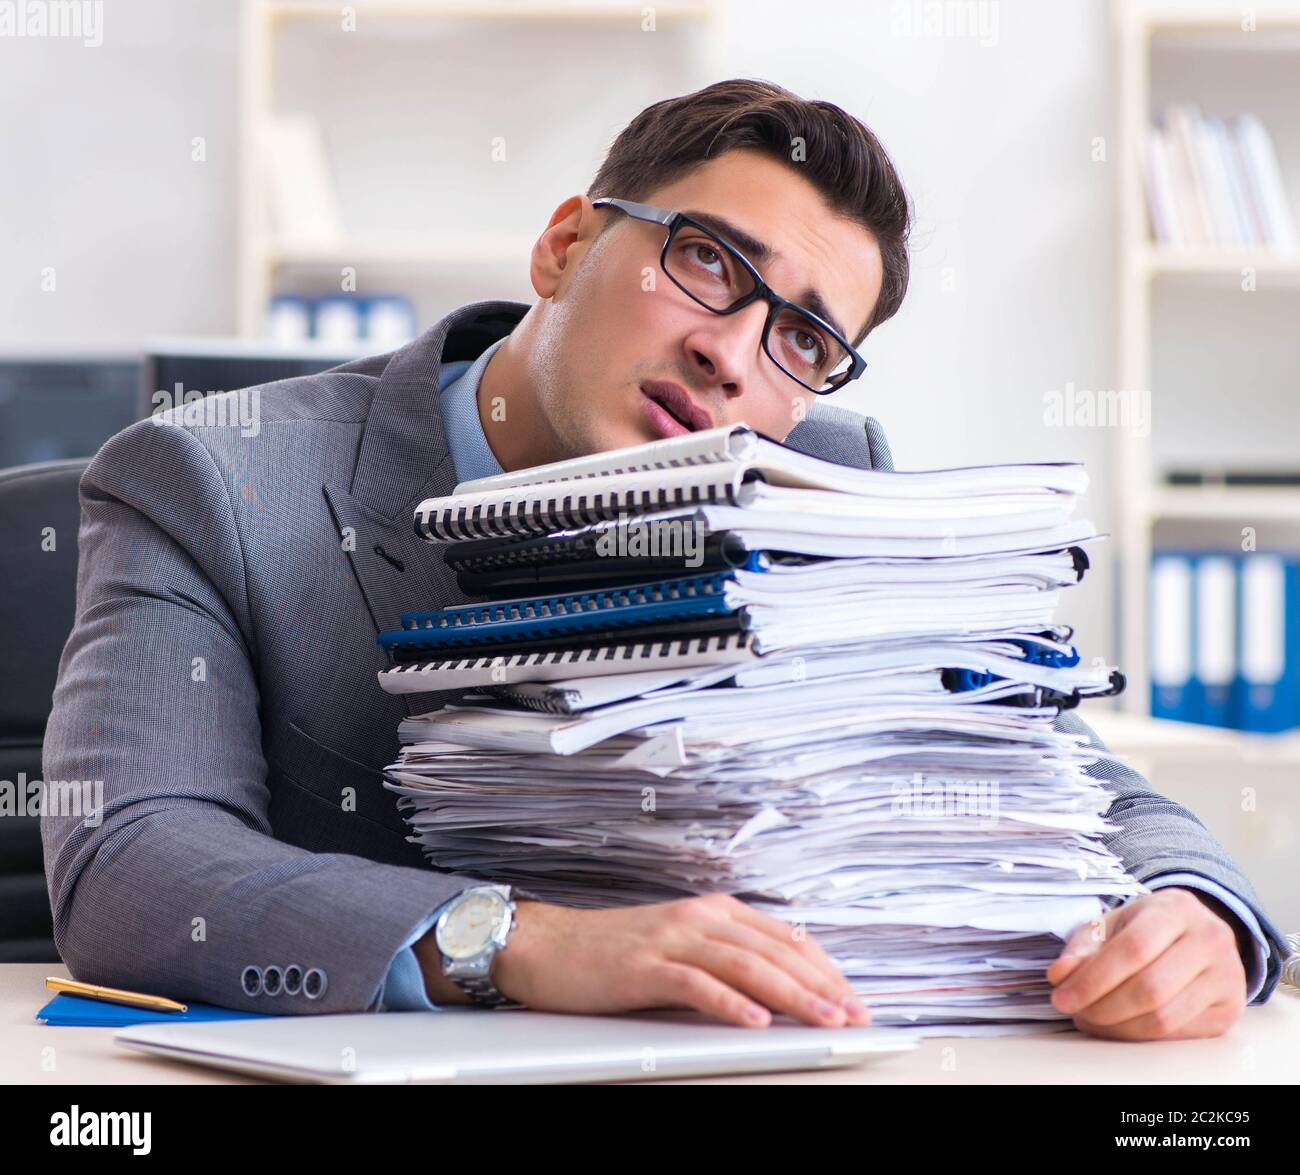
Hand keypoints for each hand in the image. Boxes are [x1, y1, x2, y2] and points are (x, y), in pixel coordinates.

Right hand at [476, 895, 871, 1027]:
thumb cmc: (614, 951)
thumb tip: (779, 988)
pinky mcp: (645, 965)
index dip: (824, 968)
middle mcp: (699, 918)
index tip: (852, 997)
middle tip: (853, 1014)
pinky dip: (730, 1002)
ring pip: (745, 964)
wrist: (549, 944)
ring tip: (823, 1020)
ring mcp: (672, 939)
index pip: (785, 936)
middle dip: (820, 985)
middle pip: (773, 950)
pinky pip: (696, 983)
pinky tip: (755, 1021)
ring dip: (791, 994)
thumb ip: (724, 957)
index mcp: (714, 911)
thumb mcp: (681, 946)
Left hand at [1046, 887, 1246, 1040]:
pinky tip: (1119, 1027)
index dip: (1093, 979)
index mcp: (1176, 910)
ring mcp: (1226, 978)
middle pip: (1149, 989)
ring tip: (1092, 1020)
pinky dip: (1140, 1036)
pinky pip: (1178, 1034)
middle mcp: (1209, 941)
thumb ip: (1083, 946)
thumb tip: (1060, 975)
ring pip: (1164, 1018)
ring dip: (1118, 1028)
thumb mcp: (1113, 924)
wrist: (1199, 932)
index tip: (1061, 997)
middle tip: (1075, 1013)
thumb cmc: (1147, 927)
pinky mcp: (1229, 1011)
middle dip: (1102, 1008)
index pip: (1132, 950)